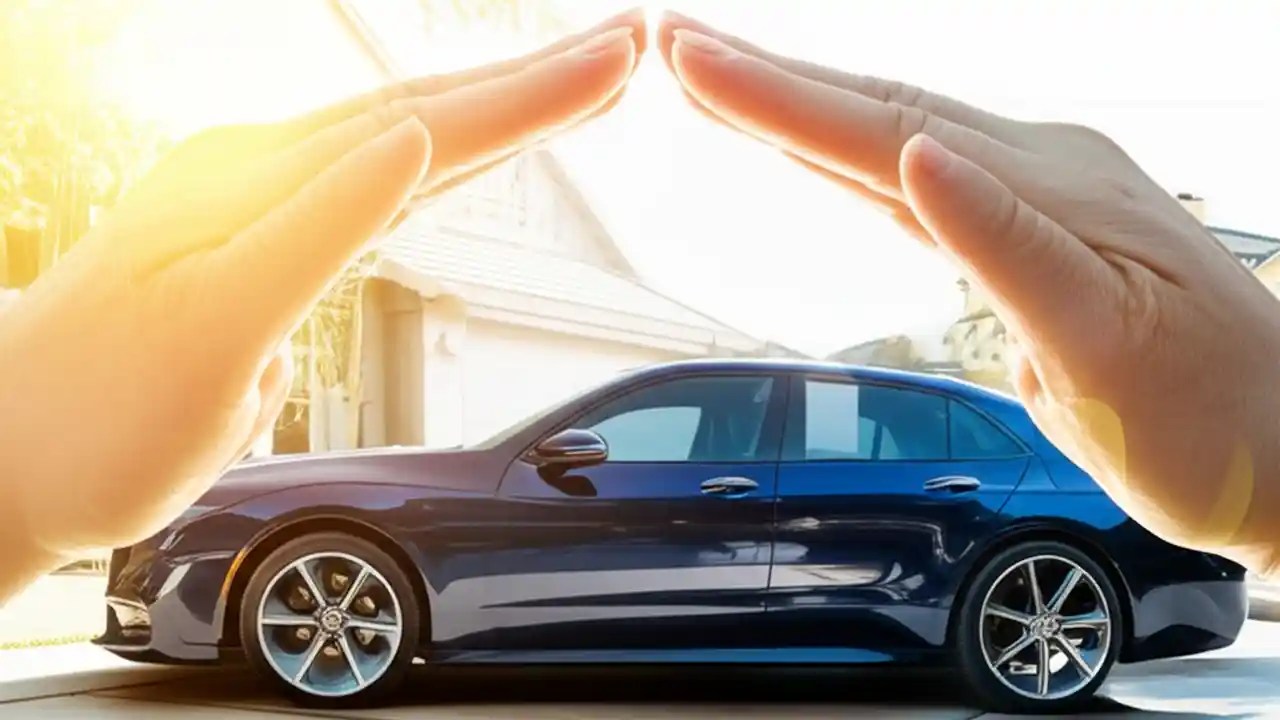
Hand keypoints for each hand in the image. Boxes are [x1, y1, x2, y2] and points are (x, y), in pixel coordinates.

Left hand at [0, 10, 641, 597]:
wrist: (1, 456)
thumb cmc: (98, 419)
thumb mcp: (211, 329)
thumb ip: (317, 228)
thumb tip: (414, 139)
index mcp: (256, 185)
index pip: (424, 125)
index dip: (529, 96)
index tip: (618, 61)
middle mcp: (259, 174)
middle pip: (423, 109)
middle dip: (533, 81)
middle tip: (628, 50)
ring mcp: (256, 201)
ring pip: (401, 137)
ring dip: (494, 108)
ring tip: (576, 84)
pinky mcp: (258, 240)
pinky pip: (367, 183)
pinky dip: (438, 156)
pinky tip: (465, 149)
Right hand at [660, 12, 1279, 574]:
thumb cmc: (1211, 426)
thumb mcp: (1106, 352)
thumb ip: (1006, 245)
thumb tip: (916, 156)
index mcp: (1052, 195)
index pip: (884, 136)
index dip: (777, 98)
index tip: (687, 57)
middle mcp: (1046, 172)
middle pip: (880, 113)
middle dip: (769, 80)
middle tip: (674, 43)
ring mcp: (1049, 193)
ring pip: (901, 134)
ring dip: (805, 105)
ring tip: (725, 80)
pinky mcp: (1047, 226)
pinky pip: (933, 176)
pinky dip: (859, 151)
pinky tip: (826, 147)